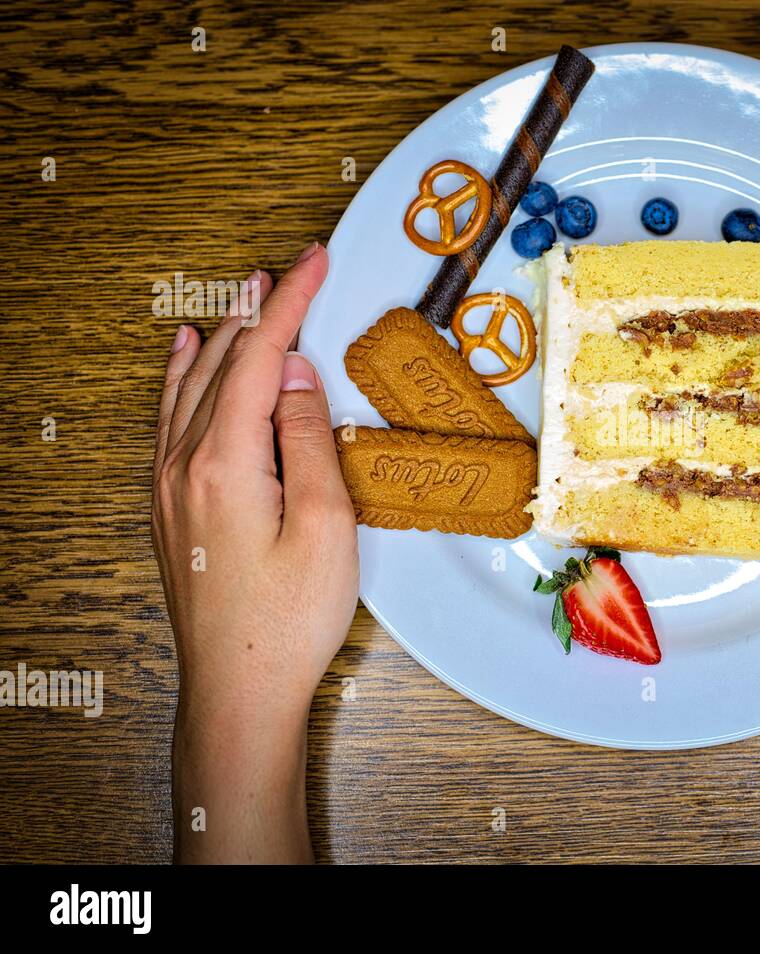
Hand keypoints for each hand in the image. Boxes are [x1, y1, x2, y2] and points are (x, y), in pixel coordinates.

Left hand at [151, 243, 357, 862]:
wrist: (238, 688)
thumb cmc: (289, 618)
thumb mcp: (325, 526)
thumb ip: (309, 441)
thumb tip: (298, 376)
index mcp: (226, 461)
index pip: (261, 357)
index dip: (290, 302)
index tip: (313, 259)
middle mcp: (185, 463)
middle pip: (221, 363)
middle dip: (257, 309)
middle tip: (286, 268)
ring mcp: (170, 485)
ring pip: (190, 386)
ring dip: (220, 335)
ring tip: (241, 295)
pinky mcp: (170, 507)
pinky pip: (169, 417)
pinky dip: (182, 376)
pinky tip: (185, 360)